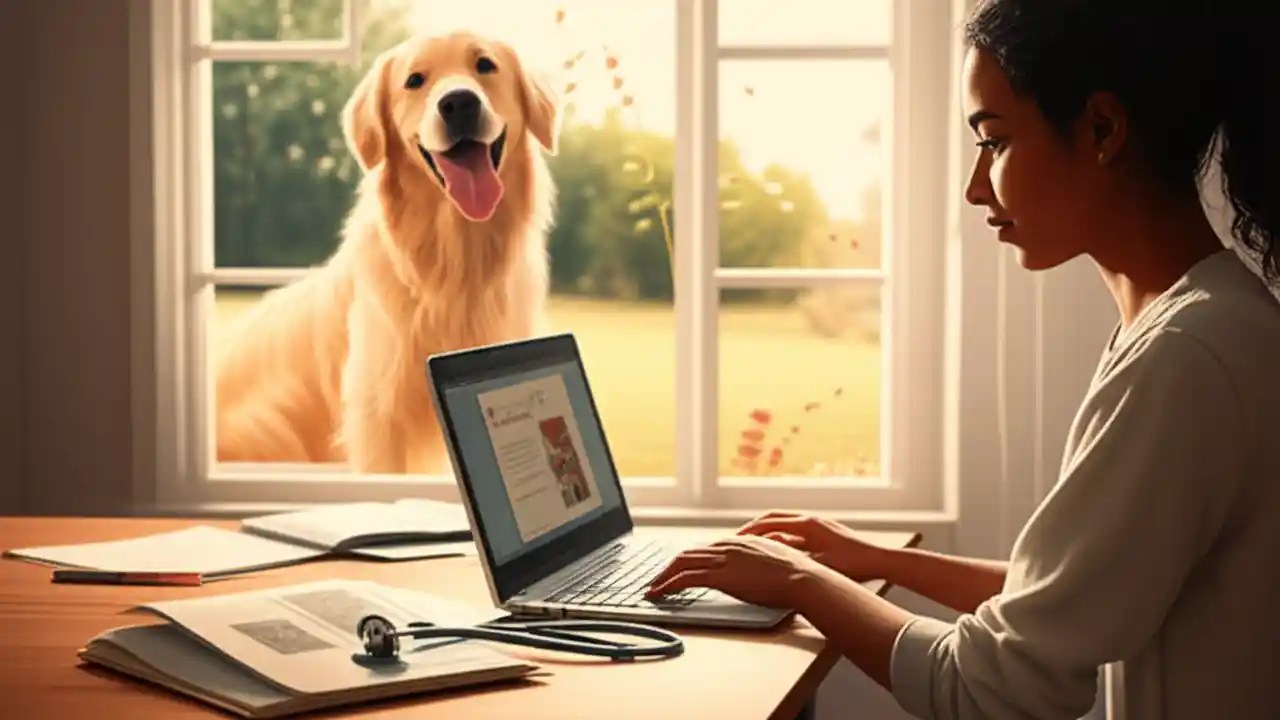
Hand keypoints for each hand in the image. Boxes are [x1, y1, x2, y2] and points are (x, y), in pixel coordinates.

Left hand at [643, 534, 821, 608]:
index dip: (690, 559)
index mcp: (741, 541)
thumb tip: (760, 567)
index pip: (706, 548)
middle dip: (670, 566)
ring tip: (653, 587)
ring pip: (682, 562)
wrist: (803, 578)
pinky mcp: (719, 575)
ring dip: (664, 575)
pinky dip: (667, 584)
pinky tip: (659, 593)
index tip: (680, 568)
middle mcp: (728, 545)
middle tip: (659, 577)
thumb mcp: (777, 560)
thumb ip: (763, 559)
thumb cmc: (797, 575)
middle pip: (689, 552)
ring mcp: (723, 559)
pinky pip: (685, 578)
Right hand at [735, 511, 891, 582]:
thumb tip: (767, 551)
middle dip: (753, 528)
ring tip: (752, 544)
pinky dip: (781, 536)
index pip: (768, 523)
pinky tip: (777, 550)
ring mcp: (819, 525)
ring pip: (784, 523)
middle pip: (773, 518)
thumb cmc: (854, 566)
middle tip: (735, 540)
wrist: (881, 561)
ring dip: (767, 531)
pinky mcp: (825, 532)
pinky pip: (796, 530)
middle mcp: (811, 520)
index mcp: (807, 525)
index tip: (733, 541)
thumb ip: (792, 557)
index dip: (748, 532)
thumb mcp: (819, 564)